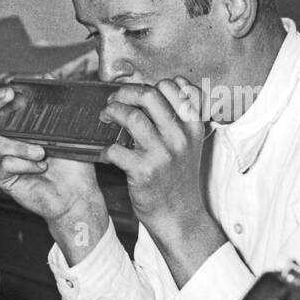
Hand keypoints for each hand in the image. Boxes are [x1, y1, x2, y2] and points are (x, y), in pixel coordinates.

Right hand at [0, 86, 106, 251]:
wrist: (79, 194)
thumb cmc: (74, 164)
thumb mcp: (69, 131)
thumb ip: (57, 107)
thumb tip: (49, 77)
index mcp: (23, 128)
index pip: (3, 107)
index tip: (9, 90)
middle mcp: (11, 141)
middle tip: (9, 100)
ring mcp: (6, 160)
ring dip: (19, 145)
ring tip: (42, 152)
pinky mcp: (6, 179)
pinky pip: (4, 164)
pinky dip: (23, 163)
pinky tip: (41, 167)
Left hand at [100, 78, 209, 232]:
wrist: (179, 214)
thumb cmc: (179, 177)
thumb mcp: (191, 143)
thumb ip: (182, 116)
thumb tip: (163, 88)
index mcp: (193, 125)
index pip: (174, 86)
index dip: (150, 84)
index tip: (137, 94)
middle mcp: (180, 136)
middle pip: (149, 94)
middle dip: (125, 92)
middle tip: (115, 101)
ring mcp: (162, 153)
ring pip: (131, 116)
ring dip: (112, 112)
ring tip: (106, 117)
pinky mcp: (144, 171)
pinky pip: (116, 148)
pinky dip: (106, 149)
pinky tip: (108, 152)